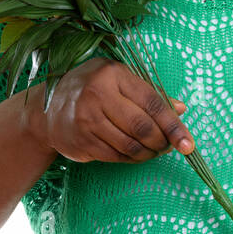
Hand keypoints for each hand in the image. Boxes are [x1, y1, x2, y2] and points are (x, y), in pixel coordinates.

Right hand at [31, 59, 194, 163]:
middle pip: (143, 126)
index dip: (173, 125)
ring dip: (148, 153)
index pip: (151, 102)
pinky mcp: (82, 141)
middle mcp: (98, 95)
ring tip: (154, 150)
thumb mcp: (117, 80)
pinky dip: (132, 158)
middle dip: (162, 141)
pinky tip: (136, 154)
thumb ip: (148, 93)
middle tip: (169, 146)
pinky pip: (117, 156)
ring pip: (131, 145)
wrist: (45, 110)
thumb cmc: (89, 89)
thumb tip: (180, 109)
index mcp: (112, 74)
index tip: (187, 143)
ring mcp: (87, 120)